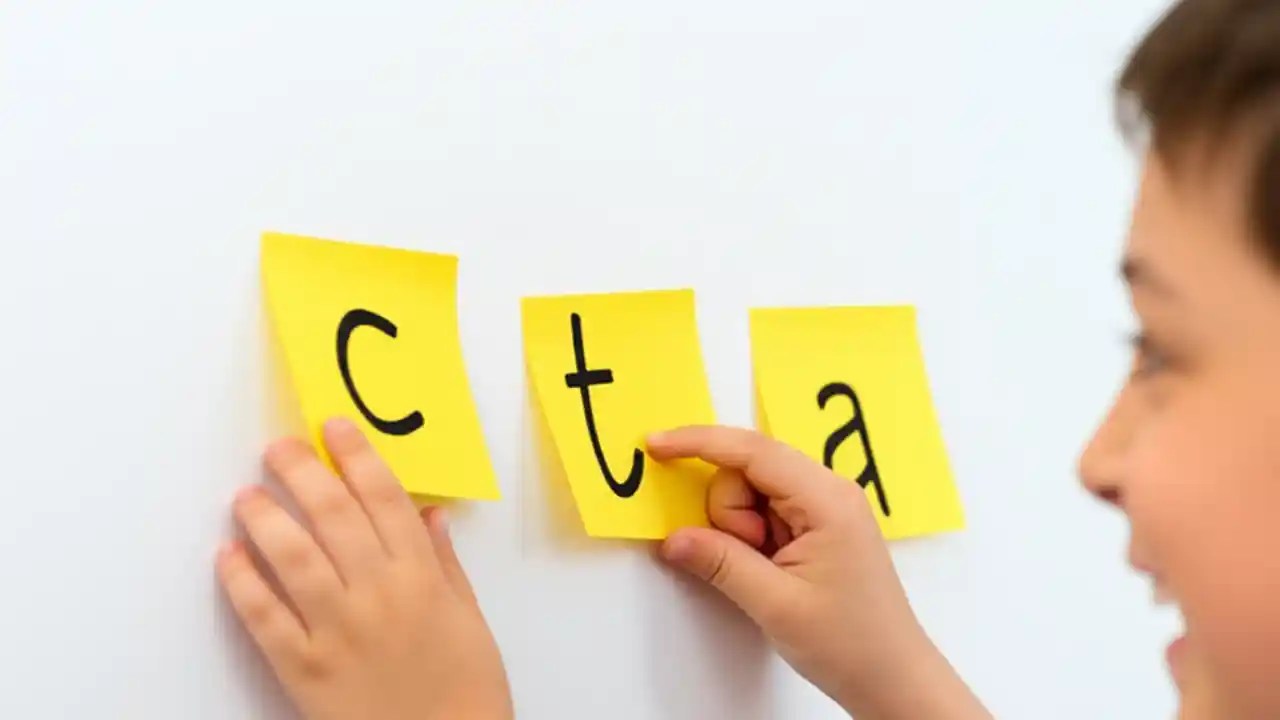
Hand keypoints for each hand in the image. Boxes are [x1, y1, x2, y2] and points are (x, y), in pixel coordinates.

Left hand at [217, 418, 512, 719]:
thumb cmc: (465, 689)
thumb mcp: (470, 620)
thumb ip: (445, 564)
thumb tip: (429, 513)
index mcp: (422, 578)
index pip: (384, 499)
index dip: (356, 456)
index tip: (334, 428)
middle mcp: (378, 595)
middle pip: (333, 515)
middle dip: (301, 472)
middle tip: (278, 449)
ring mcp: (338, 631)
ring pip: (293, 557)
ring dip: (265, 518)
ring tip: (246, 495)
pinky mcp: (303, 668)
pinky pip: (264, 616)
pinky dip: (242, 582)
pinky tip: (228, 554)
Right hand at [648, 425, 987, 719]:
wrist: (892, 677)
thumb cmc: (850, 643)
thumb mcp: (775, 604)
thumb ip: (720, 563)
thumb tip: (674, 538)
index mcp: (827, 499)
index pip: (753, 451)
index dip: (700, 443)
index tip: (656, 444)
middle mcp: (829, 491)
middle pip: (747, 471)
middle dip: (730, 513)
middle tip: (753, 561)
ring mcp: (826, 507)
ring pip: (752, 492)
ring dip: (742, 529)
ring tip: (769, 573)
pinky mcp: (818, 525)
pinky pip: (766, 510)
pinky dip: (753, 534)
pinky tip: (767, 564)